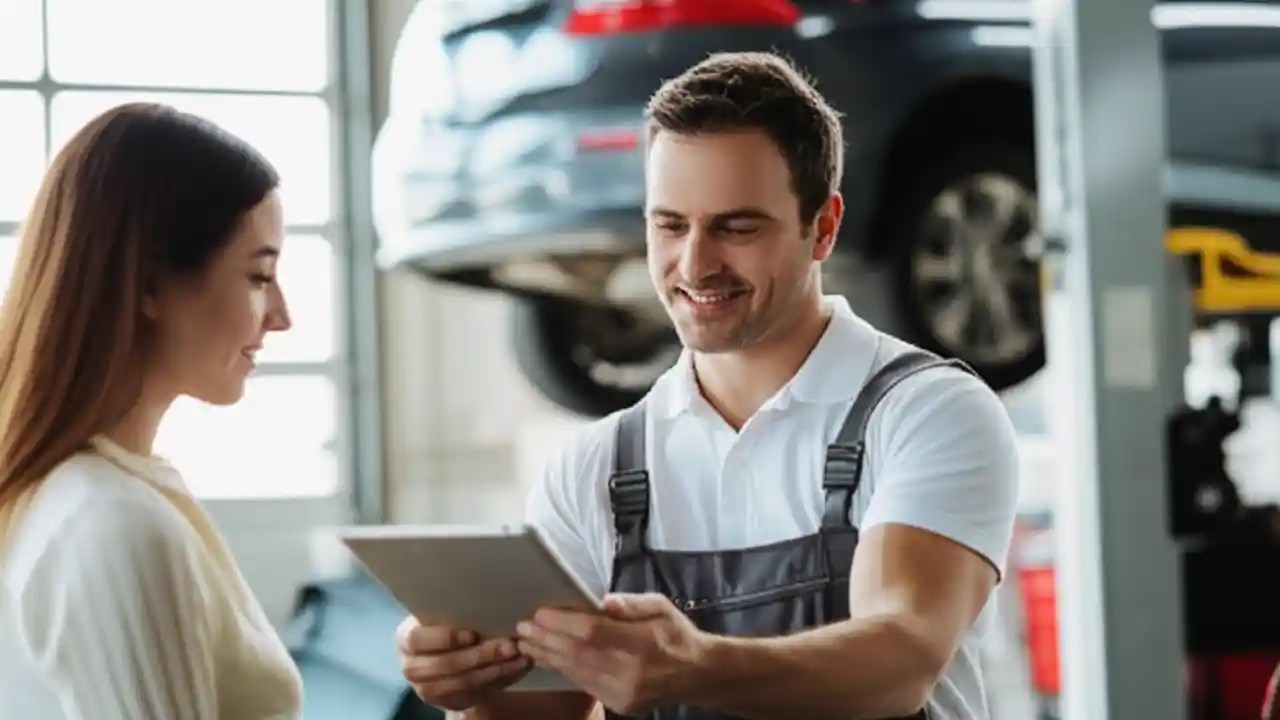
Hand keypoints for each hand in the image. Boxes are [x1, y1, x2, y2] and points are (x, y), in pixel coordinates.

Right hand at [395, 615, 531, 711]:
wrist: (449, 656)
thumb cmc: (450, 624)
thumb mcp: (448, 614)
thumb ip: (460, 609)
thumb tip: (495, 595)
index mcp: (406, 637)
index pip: (417, 639)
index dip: (444, 638)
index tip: (472, 634)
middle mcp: (411, 666)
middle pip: (445, 664)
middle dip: (480, 656)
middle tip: (509, 645)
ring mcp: (427, 688)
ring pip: (463, 682)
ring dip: (494, 669)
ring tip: (518, 656)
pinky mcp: (447, 702)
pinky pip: (475, 693)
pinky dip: (499, 679)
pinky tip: (517, 666)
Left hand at [515, 593, 709, 715]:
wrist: (698, 674)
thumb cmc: (677, 634)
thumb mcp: (660, 607)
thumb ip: (631, 604)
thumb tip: (602, 601)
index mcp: (641, 643)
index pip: (591, 632)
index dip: (561, 623)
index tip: (539, 613)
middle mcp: (630, 671)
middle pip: (577, 654)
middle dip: (546, 639)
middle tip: (522, 628)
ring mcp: (623, 692)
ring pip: (576, 672)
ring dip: (548, 657)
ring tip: (526, 644)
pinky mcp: (619, 704)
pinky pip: (584, 684)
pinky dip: (564, 670)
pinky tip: (549, 659)